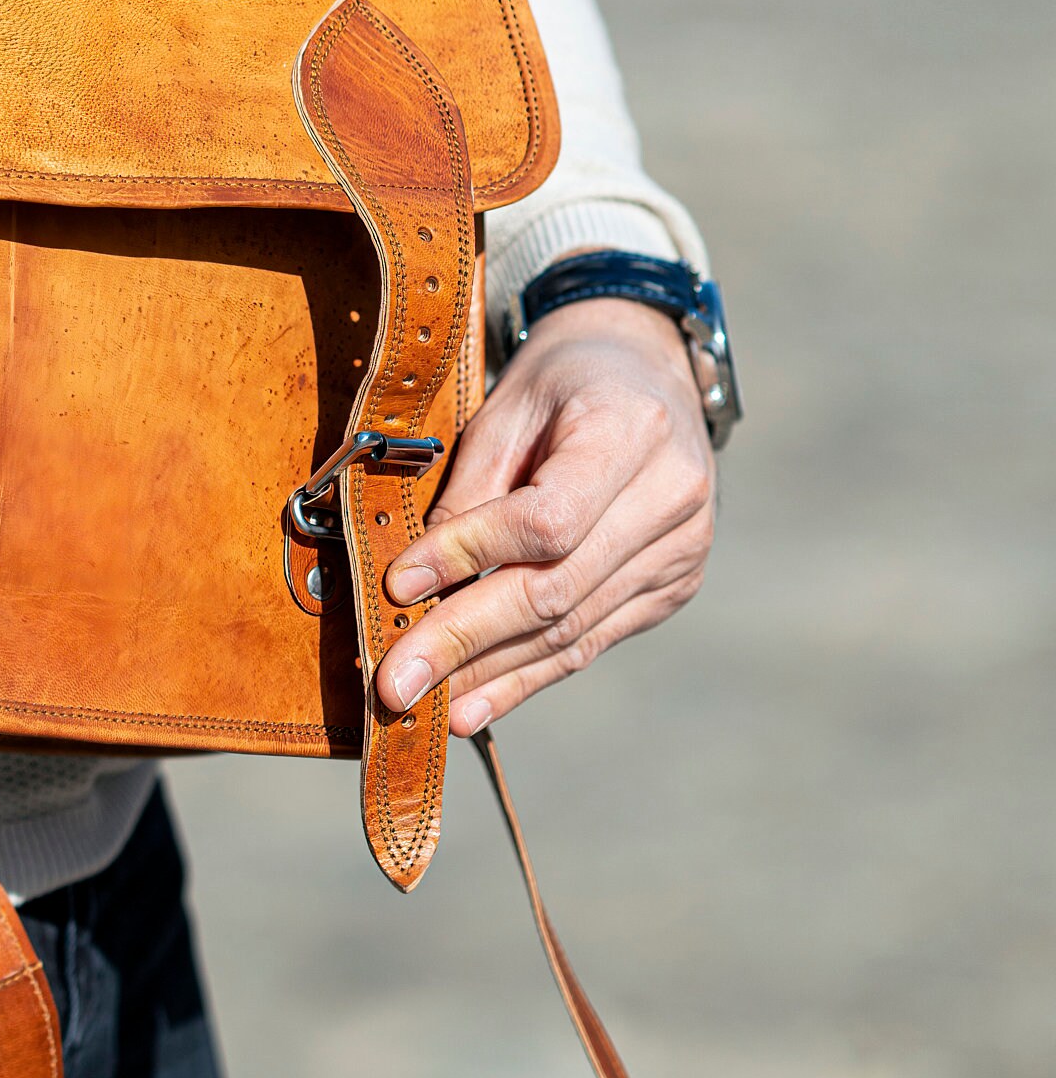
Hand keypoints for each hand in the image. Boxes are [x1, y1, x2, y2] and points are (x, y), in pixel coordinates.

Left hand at [375, 297, 714, 734]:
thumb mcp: (509, 404)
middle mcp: (672, 499)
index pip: (547, 520)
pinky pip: (590, 642)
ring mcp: (680, 553)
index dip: (469, 557)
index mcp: (631, 431)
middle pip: (557, 589)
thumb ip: (470, 488)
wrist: (648, 371)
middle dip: (466, 638)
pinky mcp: (670, 589)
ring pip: (571, 630)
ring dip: (490, 673)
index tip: (399, 585)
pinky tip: (473, 705)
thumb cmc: (566, 379)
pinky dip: (526, 676)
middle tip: (397, 680)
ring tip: (423, 703)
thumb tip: (418, 581)